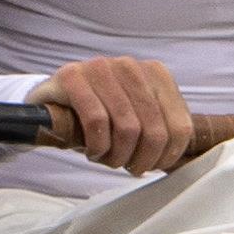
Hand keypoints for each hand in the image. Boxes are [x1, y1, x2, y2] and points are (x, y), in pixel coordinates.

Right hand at [33, 55, 201, 174]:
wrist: (52, 99)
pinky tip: (92, 151)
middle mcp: (132, 66)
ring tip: (106, 159)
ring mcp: (102, 67)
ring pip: (127, 127)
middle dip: (141, 159)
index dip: (168, 155)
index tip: (153, 166)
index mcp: (156, 74)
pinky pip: (96, 120)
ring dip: (117, 155)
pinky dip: (97, 145)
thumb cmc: (100, 113)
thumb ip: (160, 129)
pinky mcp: (72, 75)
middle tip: (127, 167)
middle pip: (154, 130)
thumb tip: (181, 160)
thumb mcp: (136, 118)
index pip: (180, 125)